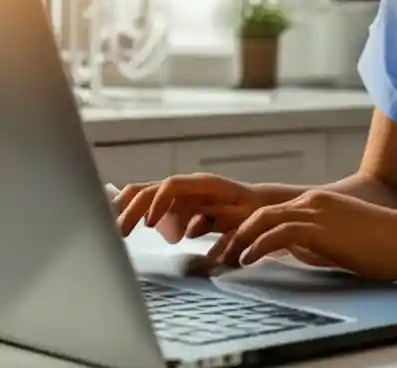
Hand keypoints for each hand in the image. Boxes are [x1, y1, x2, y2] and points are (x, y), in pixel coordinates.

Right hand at [115, 174, 264, 242]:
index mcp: (204, 185)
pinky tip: (124, 228)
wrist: (258, 205)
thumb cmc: (253, 212)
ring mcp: (179, 193)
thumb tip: (190, 230)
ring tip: (117, 232)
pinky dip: (134, 213)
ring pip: (144, 194)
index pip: (171, 185)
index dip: (157, 203)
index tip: (149, 226)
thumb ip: (221, 220)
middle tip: (120, 233)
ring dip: (128, 211)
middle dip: (131, 209)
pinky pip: (149, 204)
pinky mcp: (174, 203)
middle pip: (150, 189)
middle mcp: (187, 185)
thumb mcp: (243, 216)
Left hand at [206, 190, 396, 281]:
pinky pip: (278, 233)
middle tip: (217, 256)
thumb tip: (297, 253)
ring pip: (263, 220)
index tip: (231, 249)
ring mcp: (317, 212)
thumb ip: (317, 242)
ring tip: (224, 261)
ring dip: (238, 241)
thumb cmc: (385, 245)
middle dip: (233, 234)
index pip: (272, 212)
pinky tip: (247, 260)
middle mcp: (313, 201)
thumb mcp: (342, 241)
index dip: (246, 230)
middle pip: (259, 213)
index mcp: (318, 203)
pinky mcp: (321, 227)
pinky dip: (257, 246)